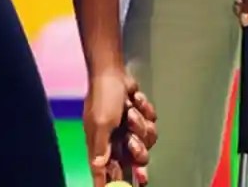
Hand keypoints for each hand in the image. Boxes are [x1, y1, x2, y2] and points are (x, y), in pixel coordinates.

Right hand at [84, 66, 149, 184]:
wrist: (113, 71)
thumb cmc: (103, 96)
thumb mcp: (101, 123)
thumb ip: (101, 147)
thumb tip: (97, 168)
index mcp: (100, 143)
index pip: (103, 170)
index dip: (109, 183)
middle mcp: (113, 139)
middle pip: (131, 161)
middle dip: (137, 160)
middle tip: (143, 176)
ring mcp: (127, 129)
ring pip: (145, 142)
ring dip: (140, 127)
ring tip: (131, 113)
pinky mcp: (138, 118)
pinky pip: (151, 126)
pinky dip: (145, 113)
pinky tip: (135, 101)